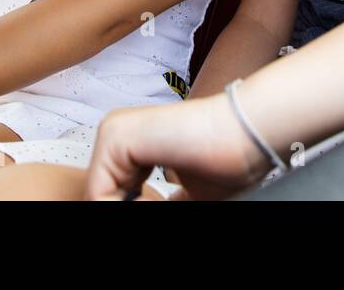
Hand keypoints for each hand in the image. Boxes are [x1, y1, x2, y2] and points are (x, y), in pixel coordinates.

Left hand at [84, 94, 271, 200]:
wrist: (245, 135)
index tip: (157, 207)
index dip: (132, 209)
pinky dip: (122, 210)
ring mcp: (111, 132)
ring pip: (97, 199)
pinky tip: (153, 199)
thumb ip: (159, 203)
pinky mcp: (114, 138)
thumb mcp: (183, 197)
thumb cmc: (226, 162)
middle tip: (159, 205)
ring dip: (129, 210)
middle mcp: (114, 134)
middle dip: (130, 209)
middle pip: (101, 196)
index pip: (110, 197)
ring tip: (158, 202)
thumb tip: (143, 207)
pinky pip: (98, 196)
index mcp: (127, 146)